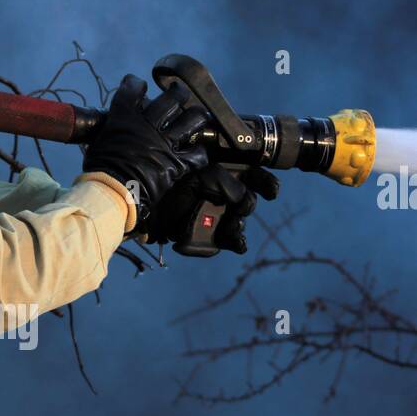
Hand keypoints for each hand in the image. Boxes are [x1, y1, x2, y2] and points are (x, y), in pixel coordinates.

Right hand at [82, 75, 209, 221]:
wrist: (112, 193)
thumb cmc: (99, 170)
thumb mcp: (98, 142)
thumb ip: (110, 130)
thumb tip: (110, 127)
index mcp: (125, 118)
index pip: (133, 89)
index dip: (135, 84)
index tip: (138, 85)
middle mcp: (148, 125)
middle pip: (171, 99)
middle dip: (177, 93)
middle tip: (178, 94)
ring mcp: (165, 143)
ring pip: (191, 120)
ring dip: (195, 117)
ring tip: (196, 117)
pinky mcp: (177, 163)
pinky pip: (197, 154)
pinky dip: (199, 153)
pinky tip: (198, 151)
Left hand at [144, 163, 279, 254]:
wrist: (144, 209)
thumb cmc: (169, 186)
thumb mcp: (201, 176)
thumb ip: (226, 183)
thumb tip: (243, 200)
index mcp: (220, 171)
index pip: (251, 173)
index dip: (265, 182)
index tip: (272, 192)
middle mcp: (220, 193)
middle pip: (248, 200)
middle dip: (248, 205)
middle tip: (242, 209)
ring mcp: (215, 214)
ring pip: (239, 221)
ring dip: (238, 225)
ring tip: (231, 226)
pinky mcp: (209, 234)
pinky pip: (229, 240)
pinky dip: (236, 242)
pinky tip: (237, 243)